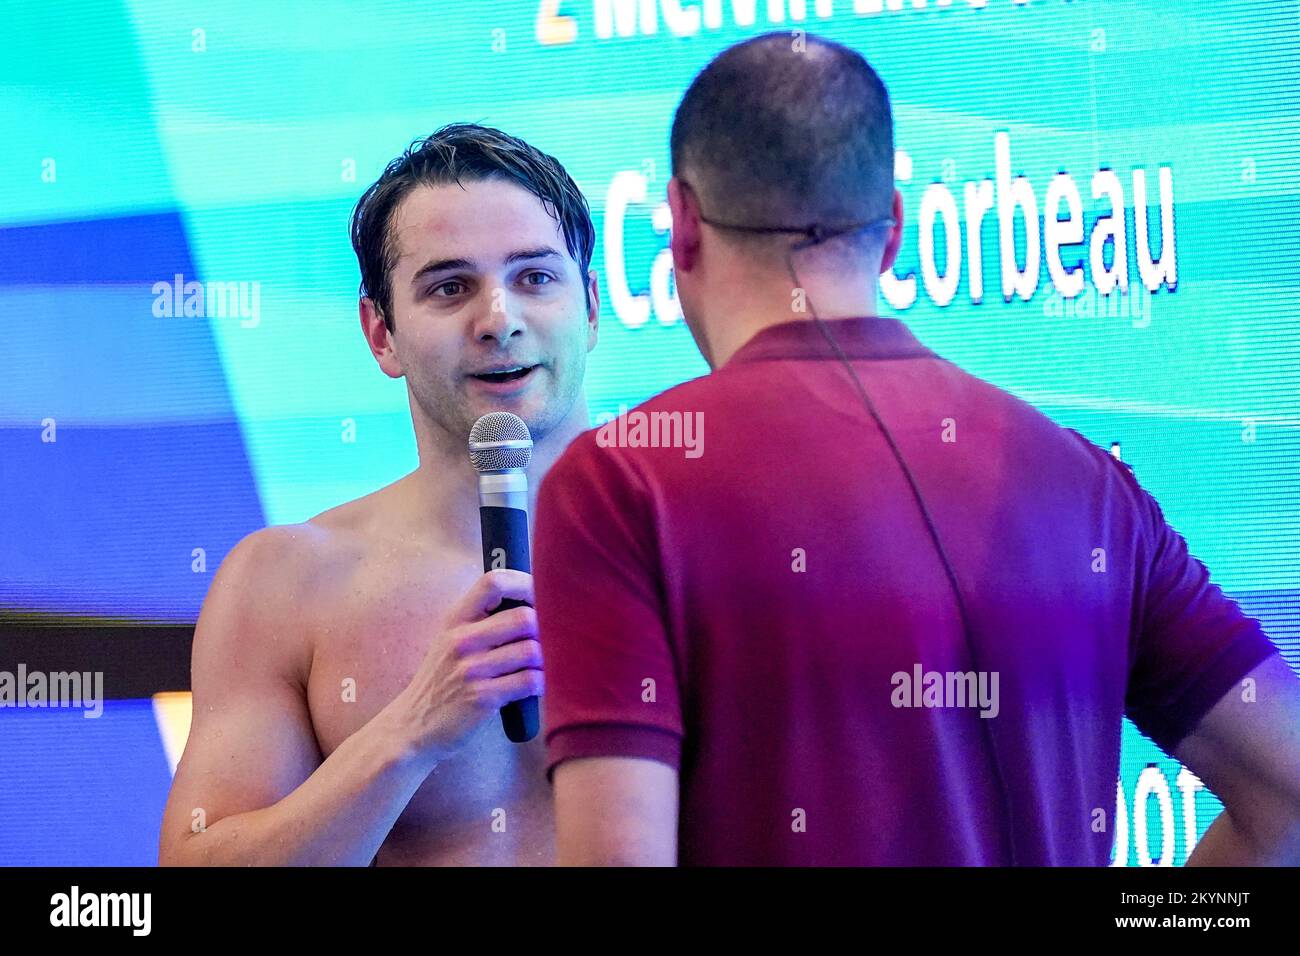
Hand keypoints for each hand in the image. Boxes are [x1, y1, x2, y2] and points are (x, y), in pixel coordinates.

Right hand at [389, 569, 543, 763]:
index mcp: (455, 620)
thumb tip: (529, 602)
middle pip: (523, 617)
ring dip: (546, 659)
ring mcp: (472, 670)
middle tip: (551, 640)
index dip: (524, 583)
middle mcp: (462, 640)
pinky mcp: (482, 698)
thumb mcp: (450, 642)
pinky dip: (542, 682)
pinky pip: (529, 681)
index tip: (541, 594)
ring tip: (545, 665)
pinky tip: (538, 685)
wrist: (412, 726)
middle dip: (545, 629)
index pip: (493, 582)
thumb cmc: (440, 681)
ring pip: (531, 650)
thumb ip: (481, 621)